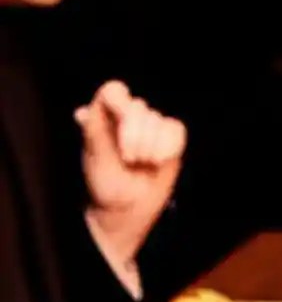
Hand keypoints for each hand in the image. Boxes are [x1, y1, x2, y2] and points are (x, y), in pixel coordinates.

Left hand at [77, 81, 186, 263]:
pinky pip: (177, 130)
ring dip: (151, 147)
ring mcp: (150, 127)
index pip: (114, 91)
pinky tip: (158, 162)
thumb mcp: (95, 158)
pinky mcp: (171, 138)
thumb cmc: (106, 184)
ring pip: (159, 120)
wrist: (128, 209)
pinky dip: (169, 148)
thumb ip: (94, 130)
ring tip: (142, 164)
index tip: (120, 124)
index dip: (121, 104)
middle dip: (135, 136)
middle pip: (139, 108)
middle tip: (128, 159)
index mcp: (103, 117)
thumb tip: (84, 111)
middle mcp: (127, 117)